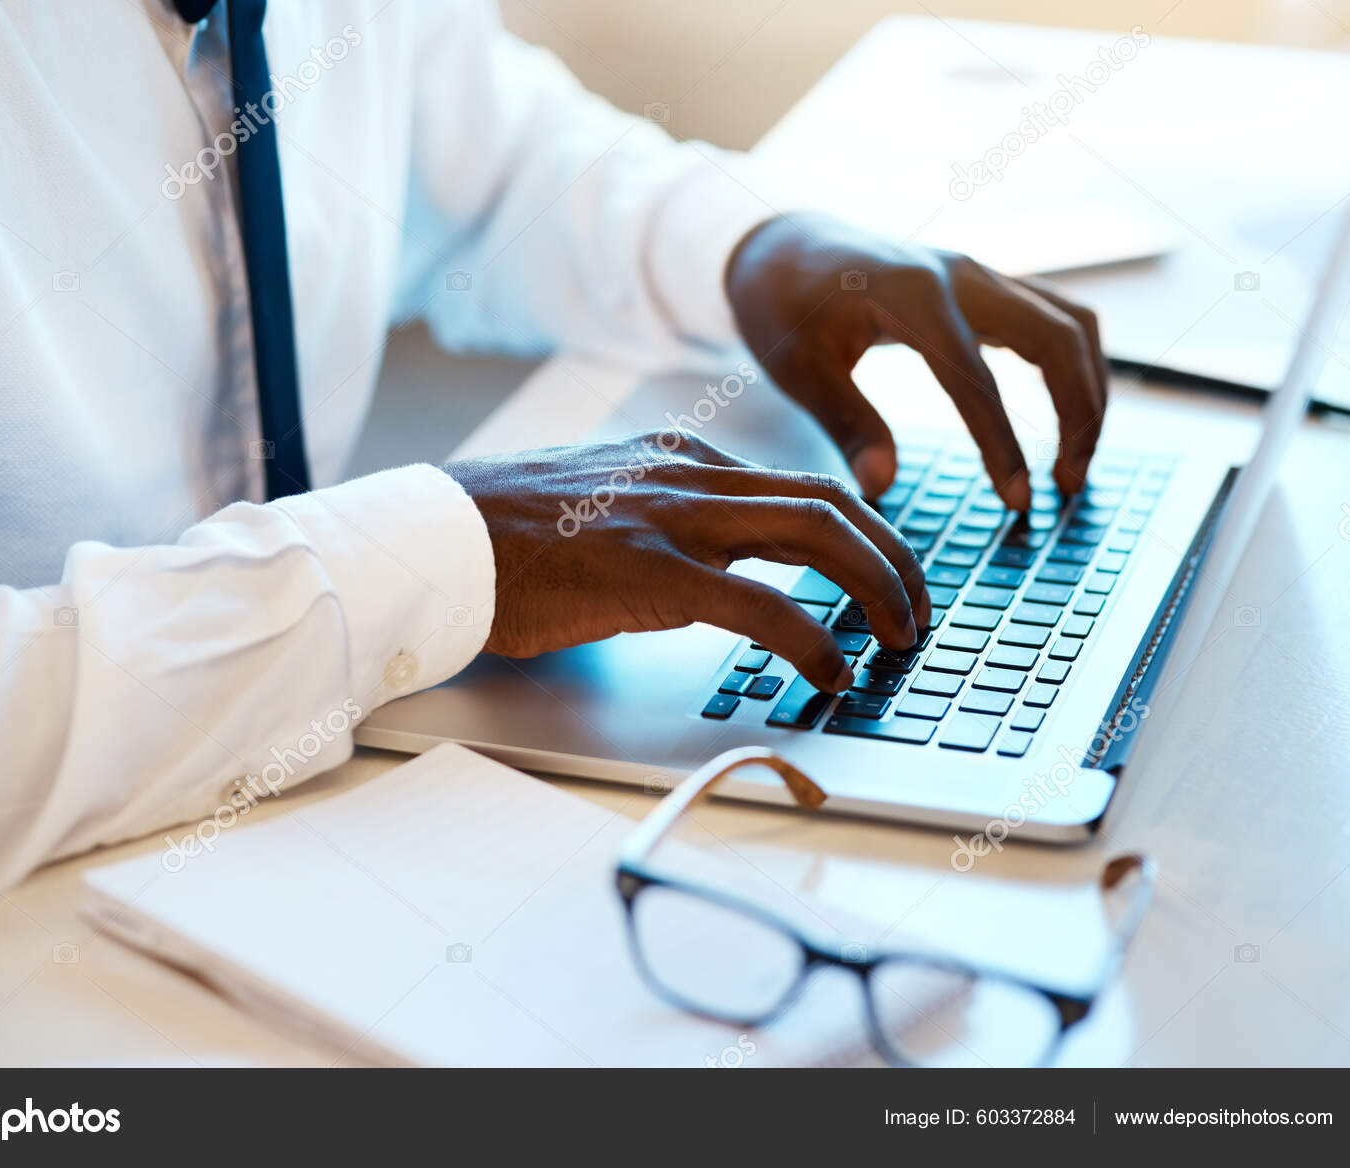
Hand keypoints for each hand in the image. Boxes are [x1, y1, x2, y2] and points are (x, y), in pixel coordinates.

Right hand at [443, 433, 931, 692]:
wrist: (432, 539)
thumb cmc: (499, 534)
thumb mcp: (598, 502)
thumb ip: (660, 516)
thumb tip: (710, 564)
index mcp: (676, 460)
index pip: (797, 484)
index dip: (860, 530)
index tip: (883, 571)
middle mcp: (687, 476)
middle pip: (829, 502)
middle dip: (893, 557)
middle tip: (917, 608)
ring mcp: (670, 519)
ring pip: (817, 534)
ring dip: (877, 588)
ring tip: (899, 637)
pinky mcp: (649, 573)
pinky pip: (761, 603)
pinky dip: (814, 637)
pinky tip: (833, 670)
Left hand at [725, 212, 1109, 509]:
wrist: (782, 246)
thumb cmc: (783, 307)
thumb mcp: (797, 370)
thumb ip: (844, 425)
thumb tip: (882, 485)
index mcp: (910, 295)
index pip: (976, 378)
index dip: (1003, 444)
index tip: (1018, 500)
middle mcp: (959, 275)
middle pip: (1056, 340)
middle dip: (1077, 414)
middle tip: (1068, 486)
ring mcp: (979, 274)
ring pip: (1071, 324)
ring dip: (1089, 390)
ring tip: (1075, 461)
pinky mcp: (985, 284)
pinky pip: (1057, 317)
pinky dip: (1076, 366)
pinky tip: (1069, 415)